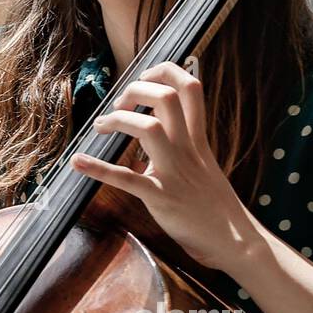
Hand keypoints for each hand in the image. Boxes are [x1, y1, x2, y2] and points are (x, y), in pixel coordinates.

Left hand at [70, 61, 265, 271]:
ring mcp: (174, 172)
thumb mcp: (203, 163)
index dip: (164, 72)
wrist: (235, 240)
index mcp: (197, 139)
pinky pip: (127, 179)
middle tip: (118, 104)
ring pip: (148, 128)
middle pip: (167, 98)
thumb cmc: (214, 204)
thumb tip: (156, 125)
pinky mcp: (161, 198)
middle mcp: (186, 149)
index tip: (143, 78)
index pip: (189, 88)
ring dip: (117, 120)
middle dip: (136, 90)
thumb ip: (184, 142)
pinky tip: (78, 162)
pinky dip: (98, 169)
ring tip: (100, 127)